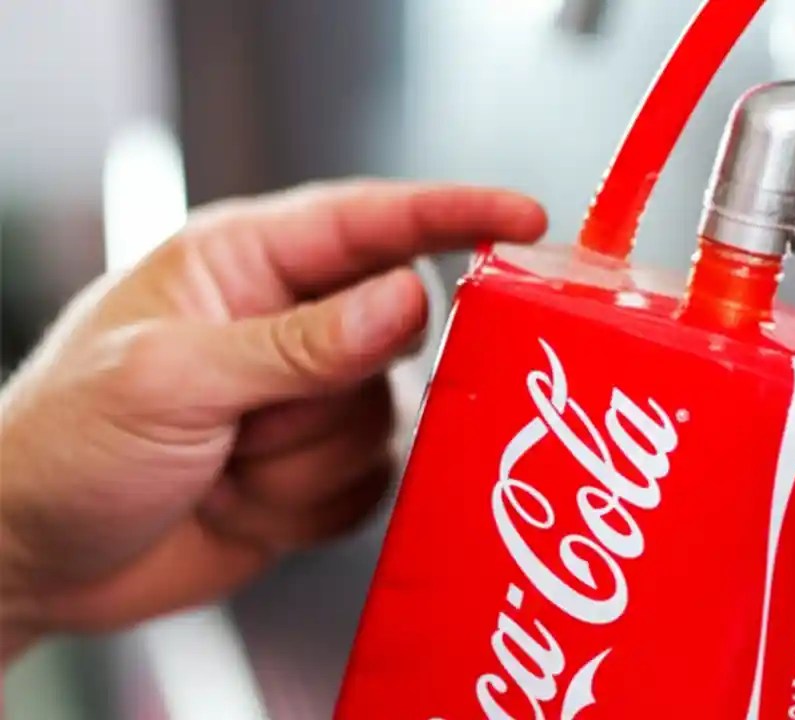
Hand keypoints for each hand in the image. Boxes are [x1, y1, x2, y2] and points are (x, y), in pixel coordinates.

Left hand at [0, 180, 546, 664]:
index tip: (527, 220)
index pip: (372, 221)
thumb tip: (409, 298)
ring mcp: (307, 401)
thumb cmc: (61, 444)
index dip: (455, 214)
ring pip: (387, 420)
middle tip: (264, 420)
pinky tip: (245, 505)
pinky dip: (315, 507)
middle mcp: (289, 323)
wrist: (30, 560)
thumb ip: (300, 343)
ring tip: (228, 472)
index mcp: (245, 264)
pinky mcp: (316, 470)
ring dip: (308, 463)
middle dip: (339, 391)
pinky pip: (376, 484)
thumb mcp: (171, 380)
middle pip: (397, 334)